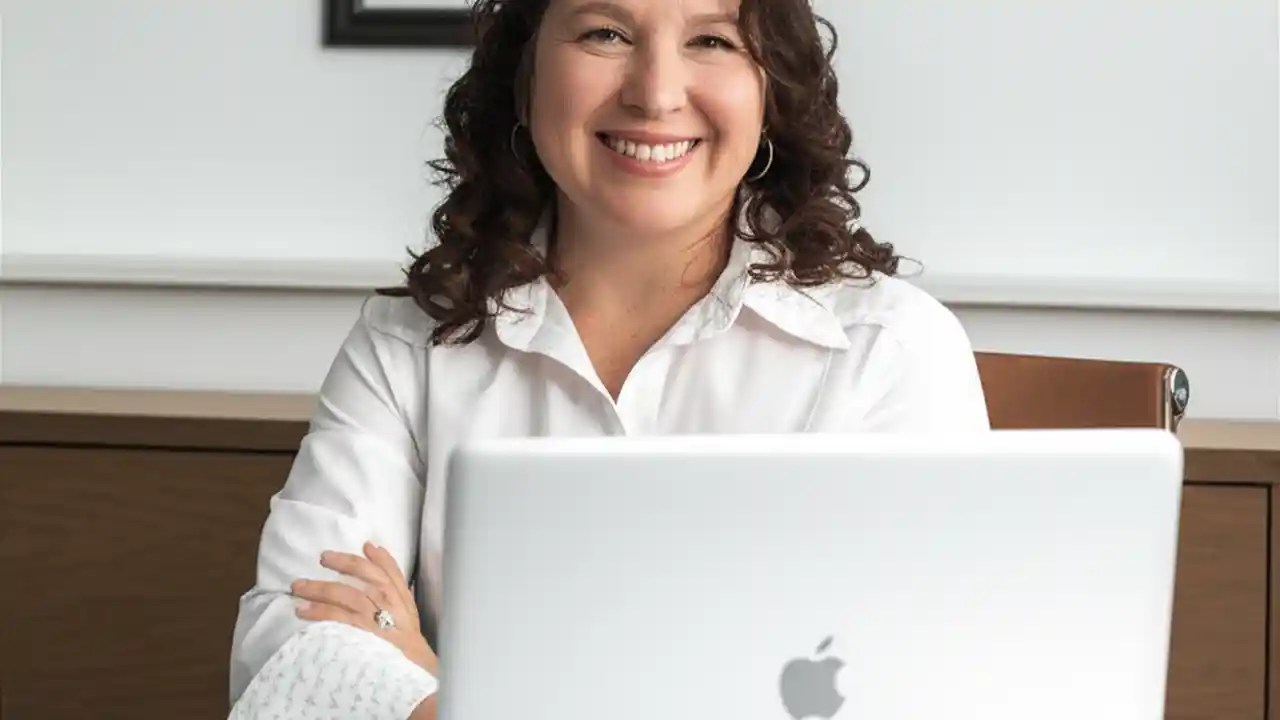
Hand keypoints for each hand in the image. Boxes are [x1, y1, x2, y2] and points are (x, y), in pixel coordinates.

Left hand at [290, 541, 438, 674]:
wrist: (412, 674)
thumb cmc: (408, 648)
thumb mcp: (410, 617)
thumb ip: (399, 593)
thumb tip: (383, 572)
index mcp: (401, 598)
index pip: (389, 571)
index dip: (377, 557)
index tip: (364, 545)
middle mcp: (387, 603)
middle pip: (364, 575)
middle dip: (343, 563)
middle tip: (323, 557)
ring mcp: (372, 618)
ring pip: (344, 594)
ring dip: (319, 588)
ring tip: (298, 586)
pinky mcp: (357, 634)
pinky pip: (334, 617)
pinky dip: (317, 612)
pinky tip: (303, 610)